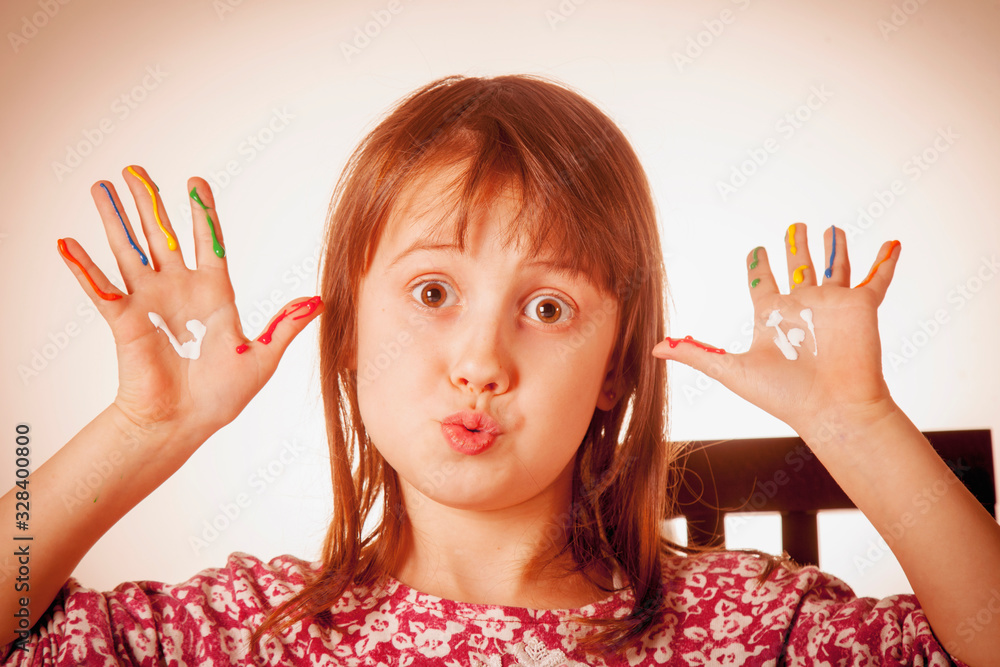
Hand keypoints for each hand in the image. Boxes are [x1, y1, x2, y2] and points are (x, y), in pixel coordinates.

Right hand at [58, 165, 322, 446]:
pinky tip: (66, 242)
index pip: (207, 242)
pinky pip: (101, 289)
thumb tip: (320, 301)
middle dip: (148, 203)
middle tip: (135, 169)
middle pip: (161, 236)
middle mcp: (178, 290)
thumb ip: (285, 325)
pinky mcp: (125, 321)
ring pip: (129, 250)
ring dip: (113, 220)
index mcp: (214, 293)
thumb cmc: (222, 395)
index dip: (202, 213)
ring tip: (100, 186)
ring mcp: (149, 302)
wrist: (186, 422)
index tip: (196, 181)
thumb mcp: (261, 357)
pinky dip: (83, 267)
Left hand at [652, 224, 899, 443]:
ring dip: (833, 248)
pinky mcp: (862, 307)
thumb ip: (696, 353)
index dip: (758, 266)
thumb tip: (654, 347)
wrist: (832, 410)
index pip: (763, 283)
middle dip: (796, 247)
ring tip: (829, 228)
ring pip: (834, 267)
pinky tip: (891, 244)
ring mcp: (833, 305)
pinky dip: (884, 262)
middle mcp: (802, 307)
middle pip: (798, 267)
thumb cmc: (783, 395)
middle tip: (794, 226)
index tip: (755, 251)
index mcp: (772, 317)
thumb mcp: (732, 370)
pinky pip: (876, 279)